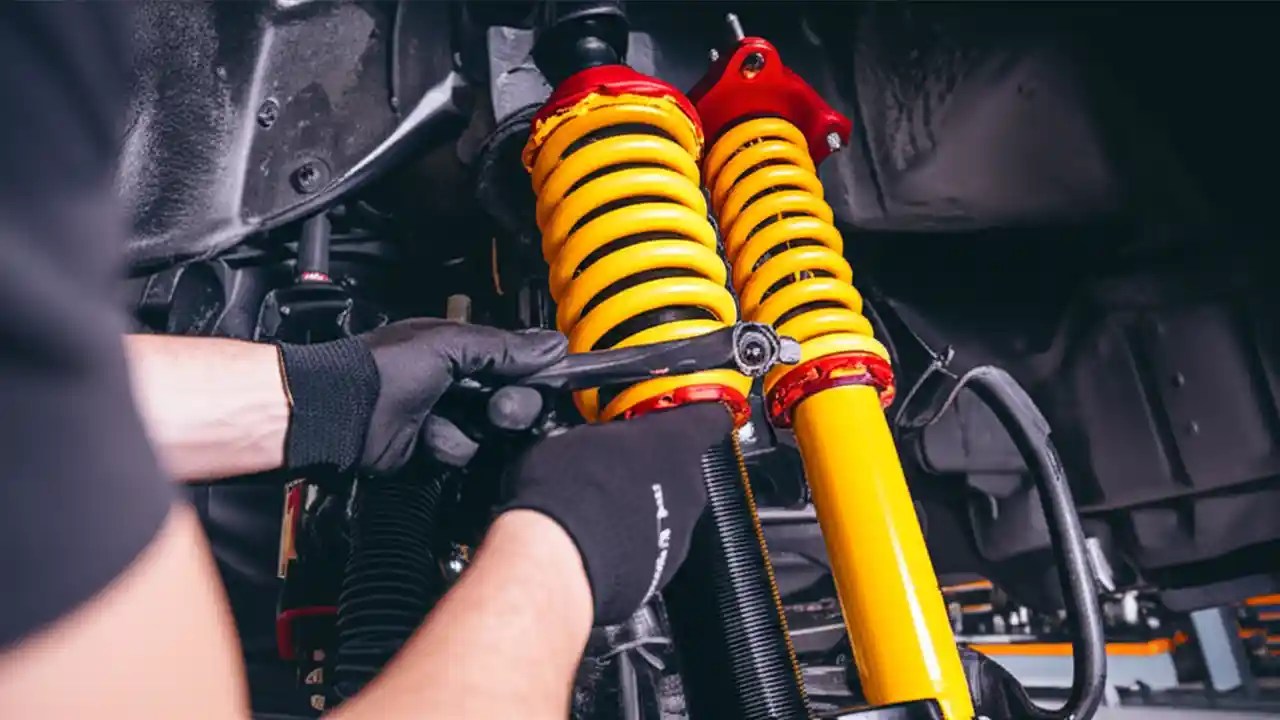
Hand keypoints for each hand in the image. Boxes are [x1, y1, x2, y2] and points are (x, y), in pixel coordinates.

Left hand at [278, 320, 566, 474]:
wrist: (341, 411)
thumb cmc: (384, 368)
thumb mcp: (450, 344)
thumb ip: (504, 347)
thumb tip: (554, 345)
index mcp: (462, 350)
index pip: (517, 363)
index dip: (533, 373)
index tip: (549, 380)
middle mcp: (458, 383)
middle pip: (513, 401)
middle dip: (509, 406)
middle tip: (497, 409)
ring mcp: (447, 418)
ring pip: (491, 433)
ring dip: (469, 428)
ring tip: (440, 420)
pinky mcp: (434, 450)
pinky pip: (464, 453)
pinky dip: (446, 446)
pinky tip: (424, 437)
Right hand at [497, 403, 733, 625]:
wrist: (561, 555)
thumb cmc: (570, 487)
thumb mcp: (581, 435)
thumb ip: (608, 435)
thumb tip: (597, 439)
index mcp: (676, 441)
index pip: (711, 417)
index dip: (701, 414)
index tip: (690, 412)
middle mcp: (689, 486)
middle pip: (684, 470)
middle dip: (653, 470)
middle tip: (613, 469)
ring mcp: (680, 532)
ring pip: (669, 512)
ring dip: (641, 511)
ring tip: (597, 512)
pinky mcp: (663, 570)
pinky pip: (652, 549)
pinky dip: (631, 546)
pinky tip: (597, 543)